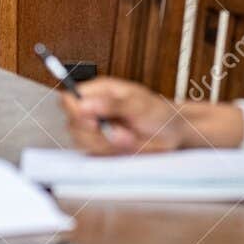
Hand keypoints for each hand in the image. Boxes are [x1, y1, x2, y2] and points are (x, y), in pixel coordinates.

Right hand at [61, 77, 184, 153]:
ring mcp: (97, 128)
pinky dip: (110, 153)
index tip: (94, 122)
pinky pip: (94, 153)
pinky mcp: (102, 145)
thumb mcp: (138, 105)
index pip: (69, 98)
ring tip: (129, 138)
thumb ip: (110, 105)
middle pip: (72, 124)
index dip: (75, 111)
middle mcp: (94, 109)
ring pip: (82, 141)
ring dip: (106, 144)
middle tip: (121, 133)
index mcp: (99, 91)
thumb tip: (84, 105)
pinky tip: (127, 146)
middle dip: (96, 133)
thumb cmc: (159, 113)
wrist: (173, 132)